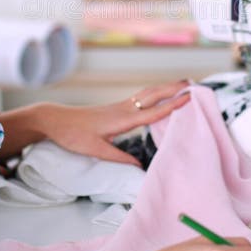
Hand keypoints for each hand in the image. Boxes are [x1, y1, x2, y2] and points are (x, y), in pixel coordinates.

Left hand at [34, 80, 190, 165]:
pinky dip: (156, 93)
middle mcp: (124, 109)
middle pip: (154, 95)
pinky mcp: (117, 107)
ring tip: (183, 84)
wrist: (56, 120)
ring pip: (148, 93)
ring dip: (166, 88)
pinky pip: (142, 97)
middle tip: (194, 85)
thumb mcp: (96, 150)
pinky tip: (160, 95)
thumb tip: (140, 166)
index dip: (172, 105)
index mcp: (122, 119)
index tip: (189, 97)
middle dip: (174, 89)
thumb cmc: (74, 135)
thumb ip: (119, 158)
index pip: (153, 111)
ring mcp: (121, 106)